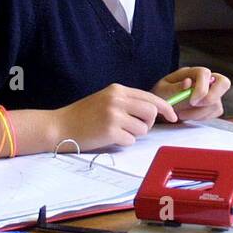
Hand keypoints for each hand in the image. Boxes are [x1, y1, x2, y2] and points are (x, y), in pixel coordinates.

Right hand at [55, 83, 178, 149]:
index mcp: (118, 90)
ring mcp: (114, 115)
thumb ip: (127, 101)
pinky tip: (109, 137)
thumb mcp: (105, 99)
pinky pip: (131, 140)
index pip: (151, 97)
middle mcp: (117, 100)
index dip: (165, 107)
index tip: (173, 116)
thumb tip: (152, 110)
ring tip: (117, 132)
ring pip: (143, 128)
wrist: (59, 126)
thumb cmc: (83, 115)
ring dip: (134, 134)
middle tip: (136, 128)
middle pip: (151, 112)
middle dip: (149, 123)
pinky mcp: (110, 131)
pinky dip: (123, 142)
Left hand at [151, 67, 229, 121]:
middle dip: (212, 97)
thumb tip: (188, 82)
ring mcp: (210, 92)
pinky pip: (216, 112)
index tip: (192, 101)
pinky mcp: (212, 105)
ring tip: (182, 114)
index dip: (202, 87)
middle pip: (223, 82)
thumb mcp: (161, 90)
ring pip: (217, 102)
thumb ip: (174, 87)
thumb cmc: (160, 95)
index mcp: (191, 72)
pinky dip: (203, 117)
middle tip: (196, 105)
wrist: (160, 106)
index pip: (205, 73)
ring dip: (200, 112)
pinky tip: (189, 116)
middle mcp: (204, 80)